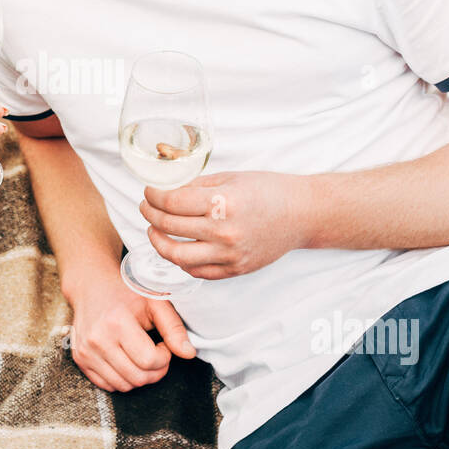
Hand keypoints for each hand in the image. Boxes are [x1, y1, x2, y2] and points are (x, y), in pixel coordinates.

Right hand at [67, 273, 197, 392]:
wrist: (91, 286)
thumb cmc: (126, 292)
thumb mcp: (155, 303)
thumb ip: (174, 328)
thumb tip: (189, 354)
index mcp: (117, 322)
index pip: (149, 361)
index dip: (164, 358)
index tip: (163, 345)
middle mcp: (97, 339)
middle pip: (137, 377)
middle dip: (155, 371)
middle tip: (157, 355)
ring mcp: (86, 352)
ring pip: (123, 385)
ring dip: (140, 376)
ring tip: (142, 357)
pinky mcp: (80, 359)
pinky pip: (107, 385)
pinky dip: (122, 379)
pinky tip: (127, 360)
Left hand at [139, 170, 314, 279]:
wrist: (302, 214)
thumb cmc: (269, 191)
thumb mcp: (230, 178)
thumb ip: (197, 185)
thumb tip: (166, 190)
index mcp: (222, 202)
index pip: (171, 202)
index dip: (153, 197)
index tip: (148, 192)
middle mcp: (224, 231)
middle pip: (169, 227)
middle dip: (150, 215)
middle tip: (146, 208)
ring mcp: (229, 254)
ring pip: (177, 255)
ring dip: (158, 242)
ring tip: (154, 231)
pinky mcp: (235, 269)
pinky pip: (197, 271)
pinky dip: (181, 261)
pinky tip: (177, 248)